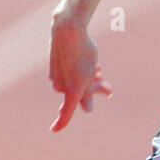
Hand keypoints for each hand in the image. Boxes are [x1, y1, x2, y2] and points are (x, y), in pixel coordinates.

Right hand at [48, 15, 111, 131]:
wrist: (67, 29)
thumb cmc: (82, 52)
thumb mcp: (89, 75)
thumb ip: (88, 94)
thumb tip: (87, 109)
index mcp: (71, 91)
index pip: (65, 113)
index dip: (61, 123)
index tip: (53, 130)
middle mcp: (60, 86)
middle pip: (78, 95)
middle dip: (93, 90)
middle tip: (106, 86)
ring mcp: (56, 75)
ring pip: (75, 82)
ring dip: (88, 79)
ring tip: (99, 69)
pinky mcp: (54, 65)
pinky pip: (69, 74)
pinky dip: (78, 71)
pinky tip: (89, 62)